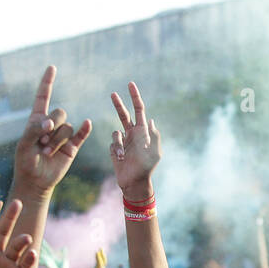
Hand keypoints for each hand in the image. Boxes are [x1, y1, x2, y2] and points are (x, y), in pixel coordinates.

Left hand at [13, 66, 91, 196]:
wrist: (36, 181)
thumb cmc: (25, 161)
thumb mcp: (24, 144)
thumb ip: (34, 129)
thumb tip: (50, 123)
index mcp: (37, 119)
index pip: (43, 96)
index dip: (47, 82)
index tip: (52, 67)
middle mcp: (51, 125)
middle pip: (59, 112)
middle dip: (51, 128)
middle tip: (40, 143)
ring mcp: (63, 136)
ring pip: (67, 127)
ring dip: (56, 140)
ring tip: (47, 152)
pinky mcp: (72, 147)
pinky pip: (81, 135)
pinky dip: (84, 129)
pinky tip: (87, 123)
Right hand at [109, 82, 161, 198]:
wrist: (135, 182)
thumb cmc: (147, 168)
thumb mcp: (155, 152)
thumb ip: (154, 135)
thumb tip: (150, 119)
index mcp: (143, 131)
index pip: (139, 110)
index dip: (135, 97)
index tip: (130, 84)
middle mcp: (132, 134)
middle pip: (123, 115)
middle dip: (118, 104)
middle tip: (113, 93)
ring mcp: (122, 141)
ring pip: (115, 133)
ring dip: (119, 145)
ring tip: (123, 157)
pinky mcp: (114, 149)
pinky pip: (113, 144)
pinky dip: (117, 150)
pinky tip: (121, 159)